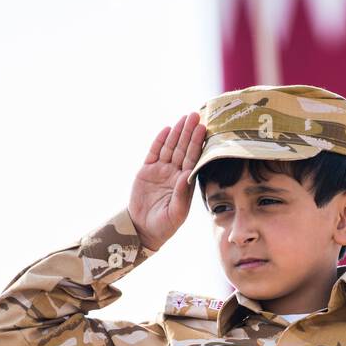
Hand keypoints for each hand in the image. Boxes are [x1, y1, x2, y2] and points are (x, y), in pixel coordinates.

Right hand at [128, 111, 206, 253]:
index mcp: (184, 183)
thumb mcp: (176, 213)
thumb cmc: (164, 225)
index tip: (203, 129)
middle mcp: (174, 174)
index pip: (193, 159)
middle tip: (195, 115)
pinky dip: (159, 141)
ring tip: (183, 118)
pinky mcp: (146, 171)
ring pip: (170, 148)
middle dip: (189, 132)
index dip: (197, 144)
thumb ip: (182, 195)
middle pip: (183, 149)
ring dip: (176, 133)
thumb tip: (186, 175)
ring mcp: (160, 171)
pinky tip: (166, 129)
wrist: (143, 229)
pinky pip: (154, 152)